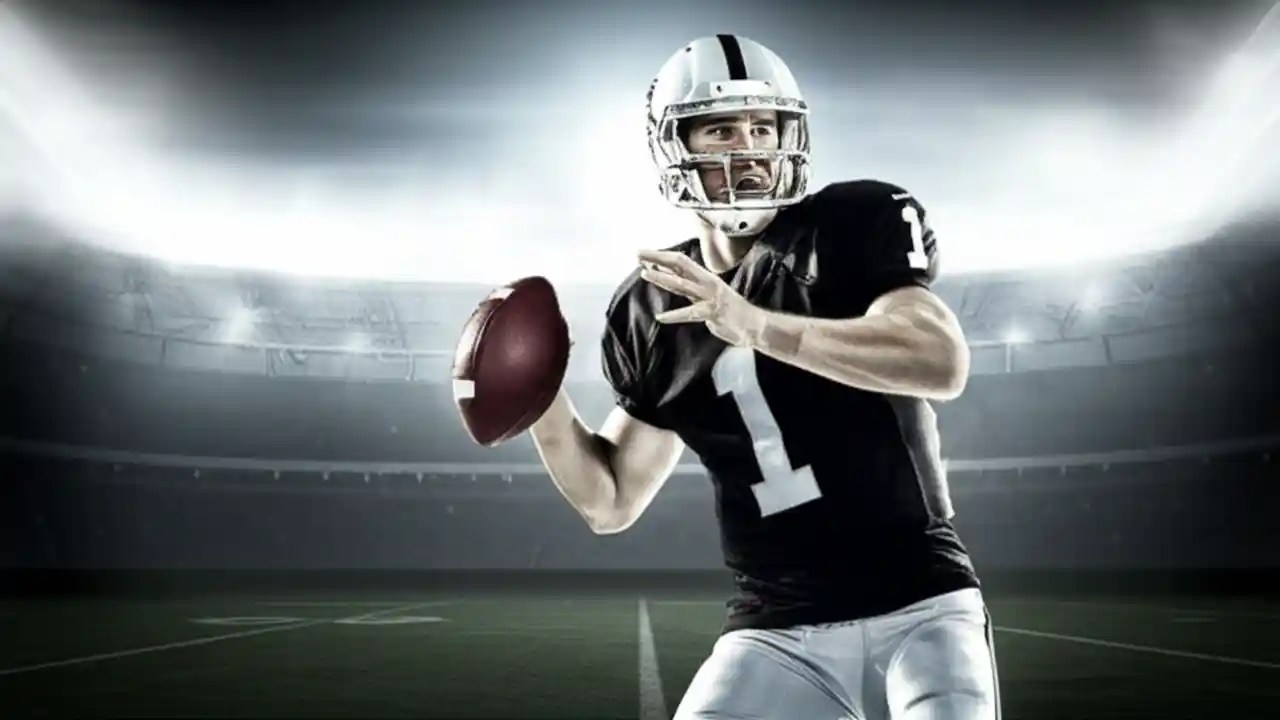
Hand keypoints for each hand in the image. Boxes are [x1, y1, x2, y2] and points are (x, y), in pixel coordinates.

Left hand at [638, 250, 763, 347]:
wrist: (755, 325)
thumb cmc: (730, 311)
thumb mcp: (707, 294)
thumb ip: (689, 287)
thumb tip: (668, 277)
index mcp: (705, 278)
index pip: (680, 262)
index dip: (661, 256)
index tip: (643, 254)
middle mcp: (707, 283)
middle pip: (679, 265)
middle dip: (658, 258)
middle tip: (638, 254)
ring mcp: (711, 297)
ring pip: (682, 285)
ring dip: (663, 279)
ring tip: (645, 274)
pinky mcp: (713, 313)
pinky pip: (691, 313)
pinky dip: (674, 316)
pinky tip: (661, 317)